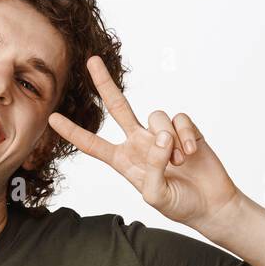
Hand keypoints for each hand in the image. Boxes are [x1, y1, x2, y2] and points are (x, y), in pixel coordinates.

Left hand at [48, 56, 239, 227]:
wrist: (211, 204)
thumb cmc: (180, 205)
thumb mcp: (156, 196)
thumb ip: (153, 168)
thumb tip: (160, 138)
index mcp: (124, 161)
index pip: (93, 144)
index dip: (74, 132)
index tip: (53, 118)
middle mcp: (139, 143)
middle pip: (118, 107)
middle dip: (105, 84)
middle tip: (91, 61)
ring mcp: (161, 134)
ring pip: (156, 115)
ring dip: (170, 140)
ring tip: (180, 162)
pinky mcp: (184, 129)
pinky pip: (180, 119)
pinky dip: (186, 136)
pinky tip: (192, 154)